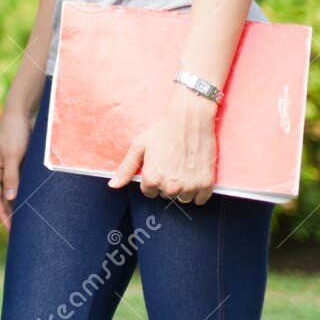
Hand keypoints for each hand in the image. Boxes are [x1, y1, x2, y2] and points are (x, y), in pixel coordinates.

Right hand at [0, 109, 32, 229]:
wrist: (21, 113)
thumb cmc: (15, 133)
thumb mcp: (13, 155)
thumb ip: (11, 176)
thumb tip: (9, 198)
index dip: (2, 215)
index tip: (11, 230)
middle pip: (2, 198)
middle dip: (8, 214)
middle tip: (19, 232)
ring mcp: (7, 168)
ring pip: (11, 192)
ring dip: (17, 206)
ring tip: (26, 222)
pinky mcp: (18, 164)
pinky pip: (19, 184)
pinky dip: (23, 195)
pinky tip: (32, 203)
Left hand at [108, 86, 219, 204]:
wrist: (189, 119)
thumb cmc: (162, 130)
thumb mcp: (139, 146)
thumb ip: (126, 168)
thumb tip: (113, 185)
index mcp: (152, 179)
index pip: (149, 192)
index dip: (153, 179)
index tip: (159, 167)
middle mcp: (170, 187)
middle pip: (166, 195)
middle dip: (167, 183)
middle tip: (171, 164)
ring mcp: (189, 186)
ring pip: (183, 198)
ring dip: (183, 188)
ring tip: (183, 169)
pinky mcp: (206, 184)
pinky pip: (200, 199)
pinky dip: (199, 191)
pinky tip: (195, 176)